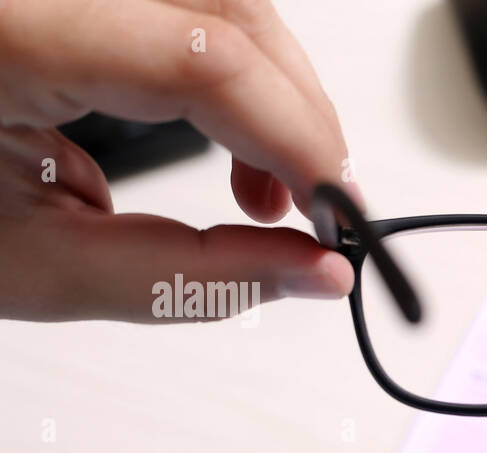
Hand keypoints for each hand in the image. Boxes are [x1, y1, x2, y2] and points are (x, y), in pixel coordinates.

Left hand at [0, 0, 355, 319]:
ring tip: (263, 187)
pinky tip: (224, 135)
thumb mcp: (35, 267)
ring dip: (272, 89)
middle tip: (314, 209)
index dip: (297, 136)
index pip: (201, 59)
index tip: (339, 213)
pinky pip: (182, 5)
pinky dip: (228, 68)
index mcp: (0, 37)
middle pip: (229, 5)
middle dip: (298, 111)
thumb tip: (317, 272)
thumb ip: (189, 277)